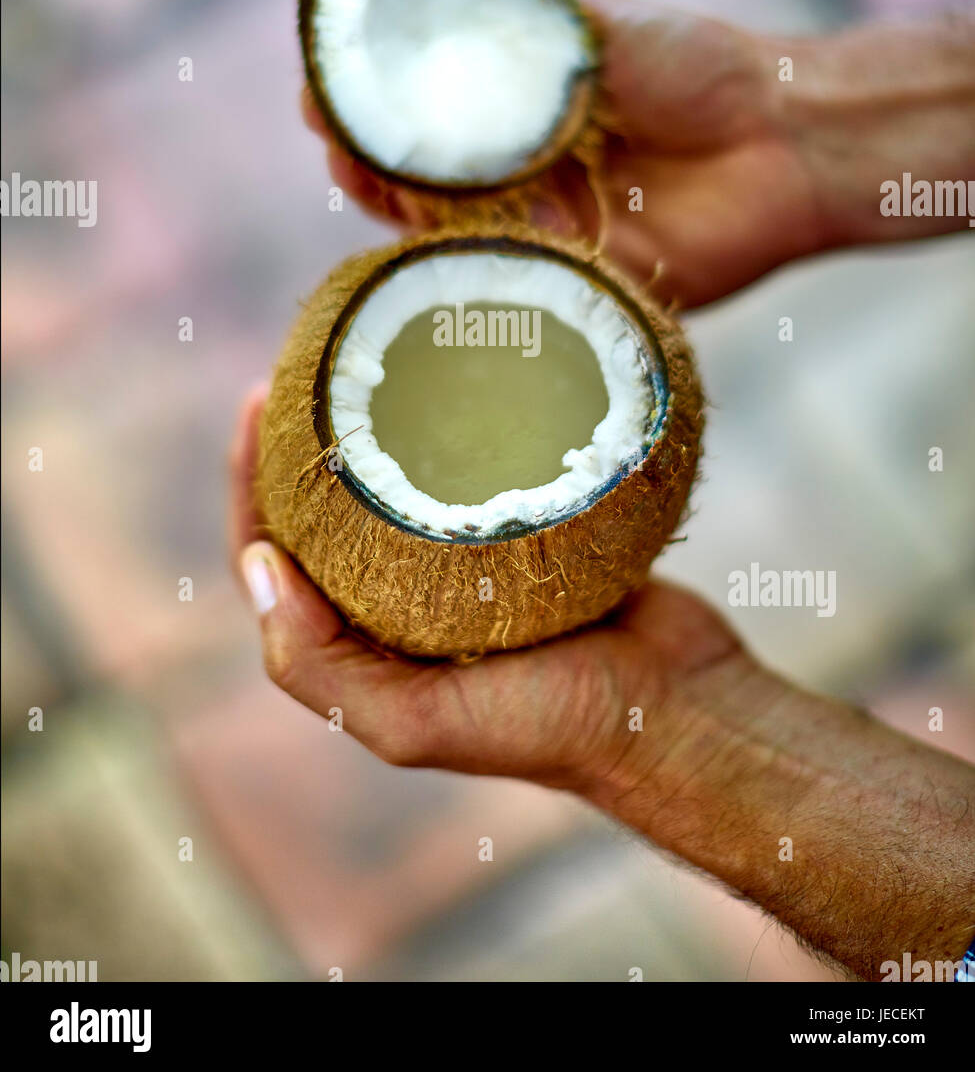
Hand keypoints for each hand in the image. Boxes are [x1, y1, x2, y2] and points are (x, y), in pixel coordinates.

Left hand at [231, 383, 974, 980]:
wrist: (680, 712)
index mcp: (367, 651)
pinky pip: (472, 475)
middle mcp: (405, 611)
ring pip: (398, 487)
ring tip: (362, 362)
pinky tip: (450, 382)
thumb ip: (319, 666)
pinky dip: (452, 433)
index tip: (257, 403)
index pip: (278, 558)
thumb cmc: (551, 727)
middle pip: (329, 514)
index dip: (253, 484)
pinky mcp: (527, 538)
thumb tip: (255, 569)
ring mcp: (467, 571)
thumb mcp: (414, 723)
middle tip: (301, 366)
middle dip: (305, 444)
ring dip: (374, 431)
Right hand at [306, 8, 974, 307]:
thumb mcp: (591, 23)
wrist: (778, 135)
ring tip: (376, 172)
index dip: (360, 107)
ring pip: (441, 234)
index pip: (411, 119)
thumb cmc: (693, 66)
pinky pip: (499, 279)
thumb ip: (517, 20)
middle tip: (337, 138)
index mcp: (512, 117)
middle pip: (409, 183)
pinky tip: (426, 232)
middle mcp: (514, 177)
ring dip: (399, 205)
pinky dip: (459, 258)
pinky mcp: (568, 281)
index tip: (322, 89)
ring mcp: (538, 232)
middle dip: (362, 161)